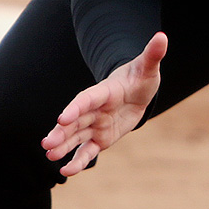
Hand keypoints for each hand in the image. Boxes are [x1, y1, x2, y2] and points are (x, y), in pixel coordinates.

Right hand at [43, 32, 166, 177]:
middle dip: (61, 132)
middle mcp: (95, 110)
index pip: (87, 99)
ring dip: (63, 146)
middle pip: (75, 121)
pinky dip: (78, 161)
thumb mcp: (148, 68)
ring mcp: (95, 125)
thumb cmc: (141, 77)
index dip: (75, 108)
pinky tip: (66, 172)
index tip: (62, 118)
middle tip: (46, 143)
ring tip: (48, 155)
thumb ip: (152, 55)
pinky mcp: (99, 139)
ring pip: (76, 137)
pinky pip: (87, 151)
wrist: (136, 92)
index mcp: (103, 92)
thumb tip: (162, 37)